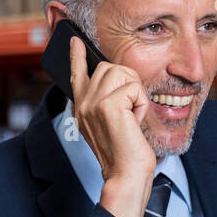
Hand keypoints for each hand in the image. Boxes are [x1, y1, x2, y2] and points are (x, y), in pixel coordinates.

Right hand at [69, 37, 156, 216]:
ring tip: (131, 117)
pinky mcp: (108, 105)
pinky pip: (134, 88)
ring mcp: (92, 103)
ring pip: (122, 73)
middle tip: (130, 111)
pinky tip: (135, 123)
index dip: (77, 55)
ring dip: (135, 93)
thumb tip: (117, 80)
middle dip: (128, 83)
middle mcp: (82, 103)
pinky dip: (141, 104)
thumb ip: (107, 104)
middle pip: (108, 67)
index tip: (75, 40)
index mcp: (81, 108)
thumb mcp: (111, 125)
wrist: (126, 176)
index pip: (77, 74)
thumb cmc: (124, 155)